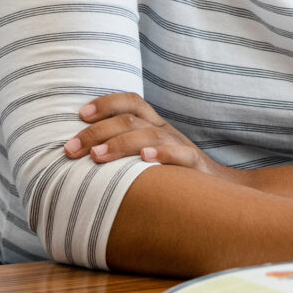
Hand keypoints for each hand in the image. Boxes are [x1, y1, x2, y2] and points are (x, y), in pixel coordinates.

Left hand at [64, 93, 234, 180]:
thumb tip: (81, 157)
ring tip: (96, 157)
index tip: (80, 115)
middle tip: (71, 150)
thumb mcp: (149, 156)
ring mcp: (180, 145)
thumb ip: (123, 152)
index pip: (129, 102)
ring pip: (149, 134)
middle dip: (96, 132)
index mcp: (153, 124)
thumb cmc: (174, 174)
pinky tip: (144, 160)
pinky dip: (162, 154)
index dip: (105, 103)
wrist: (222, 190)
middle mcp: (165, 130)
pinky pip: (180, 155)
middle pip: (129, 120)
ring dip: (119, 144)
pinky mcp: (195, 165)